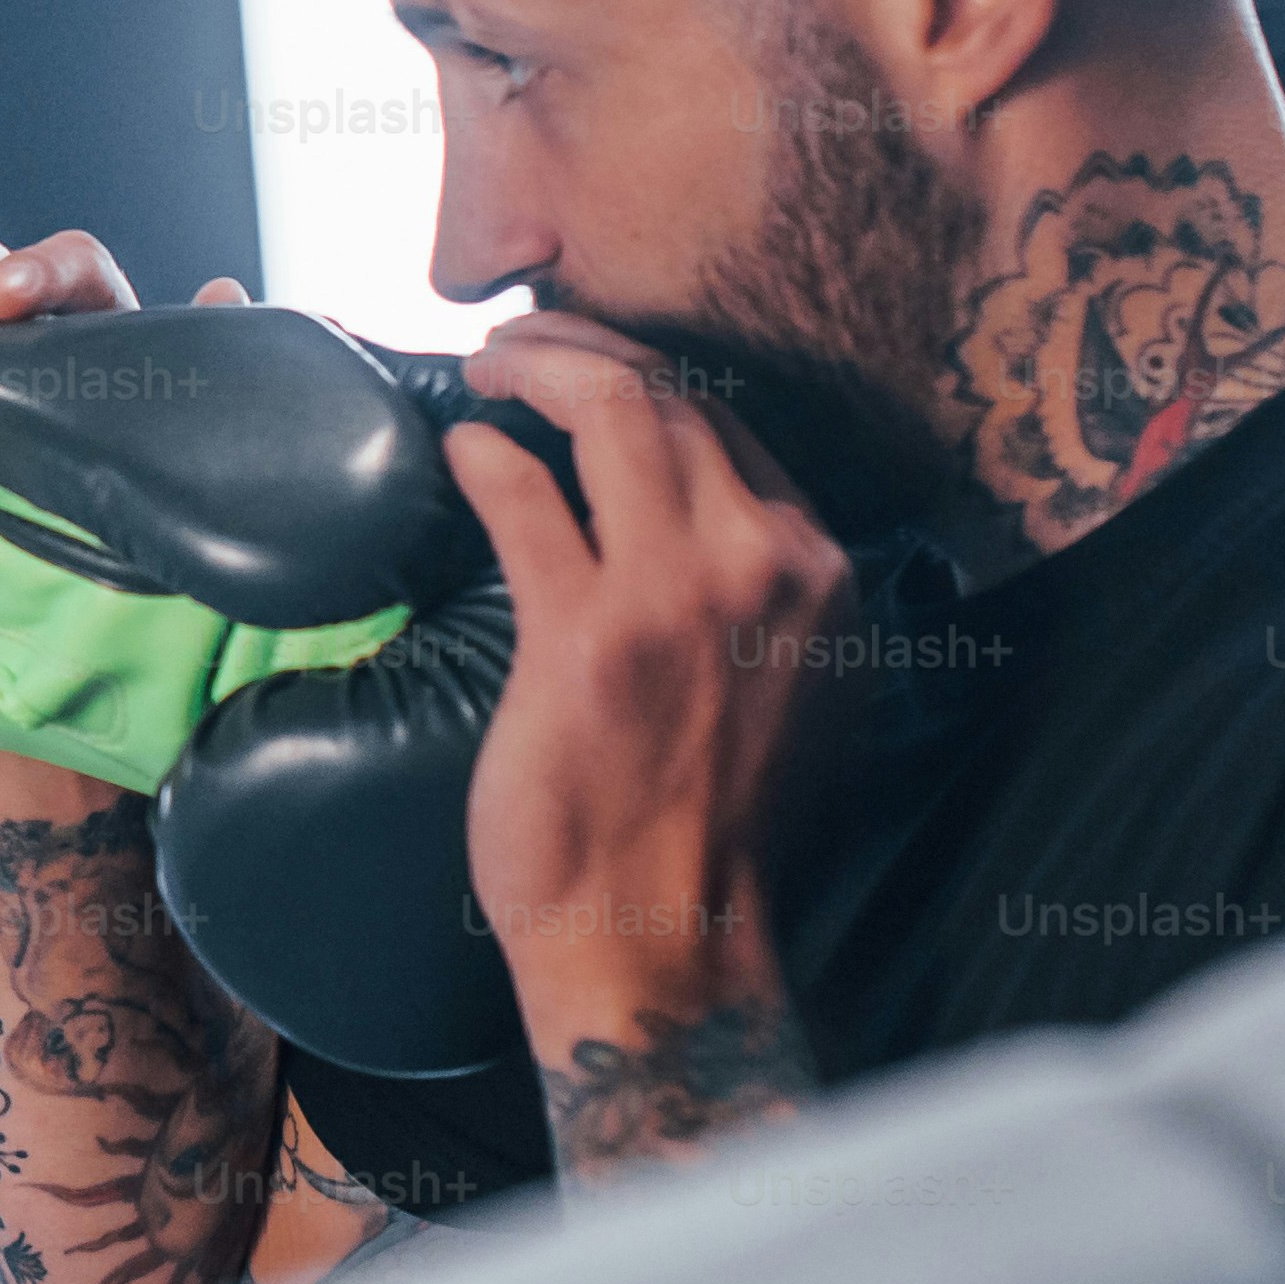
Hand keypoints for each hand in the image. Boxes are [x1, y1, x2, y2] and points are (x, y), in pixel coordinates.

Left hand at [446, 313, 849, 1145]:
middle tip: (517, 340)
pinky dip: (489, 457)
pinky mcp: (587, 637)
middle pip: (672, 395)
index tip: (587, 363)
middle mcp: (768, 564)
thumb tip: (690, 515)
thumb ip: (754, 590)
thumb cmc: (709, 824)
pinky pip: (527, 497)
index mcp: (821, 572)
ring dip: (536, 367)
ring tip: (487, 367)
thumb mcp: (786, 682)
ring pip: (611, 412)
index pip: (731, 424)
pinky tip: (464, 448)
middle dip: (584, 345)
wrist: (668, 943)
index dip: (646, 375)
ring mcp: (680, 595)